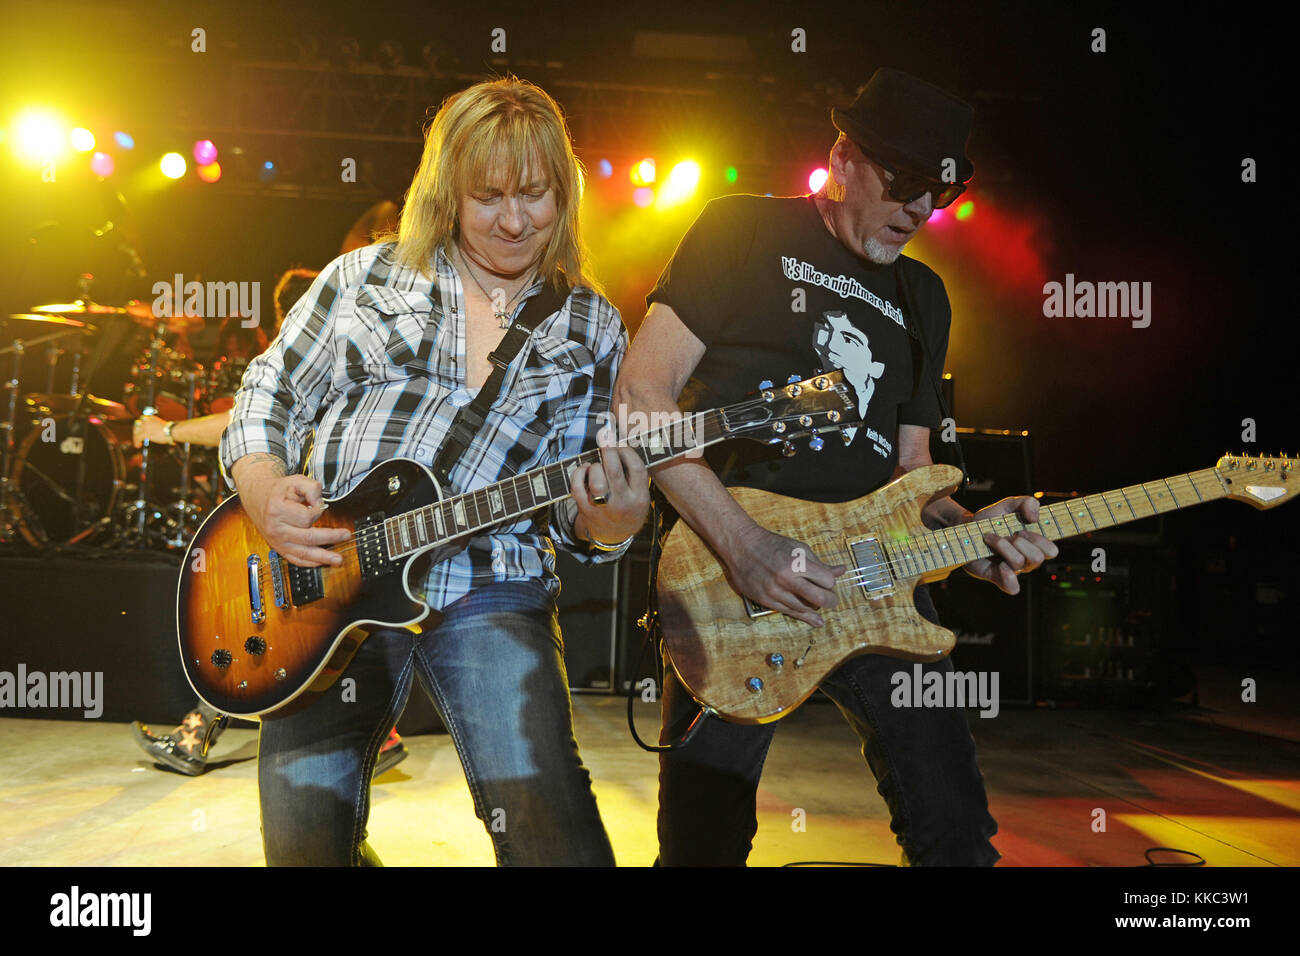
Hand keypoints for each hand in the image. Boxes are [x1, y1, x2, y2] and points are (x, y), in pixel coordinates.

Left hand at [133, 415, 170, 446]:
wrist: (172, 431)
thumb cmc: (170, 430)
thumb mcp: (160, 425)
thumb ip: (154, 427)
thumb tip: (151, 433)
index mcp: (150, 417)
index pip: (141, 421)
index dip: (139, 426)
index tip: (139, 431)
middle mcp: (146, 420)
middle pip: (136, 426)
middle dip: (135, 432)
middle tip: (137, 438)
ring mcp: (145, 426)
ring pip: (136, 432)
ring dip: (135, 438)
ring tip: (138, 443)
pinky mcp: (144, 433)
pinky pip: (137, 438)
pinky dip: (136, 442)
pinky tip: (138, 446)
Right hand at [237, 473, 349, 567]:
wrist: (257, 498)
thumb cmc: (278, 490)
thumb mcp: (295, 480)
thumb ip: (312, 488)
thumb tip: (321, 504)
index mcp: (277, 509)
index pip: (306, 517)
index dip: (317, 511)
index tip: (318, 506)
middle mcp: (275, 528)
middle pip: (307, 537)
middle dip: (330, 538)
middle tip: (346, 535)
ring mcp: (276, 541)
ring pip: (302, 553)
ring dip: (322, 557)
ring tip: (338, 560)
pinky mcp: (279, 548)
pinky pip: (295, 559)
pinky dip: (309, 562)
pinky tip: (322, 562)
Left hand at [570, 430, 650, 545]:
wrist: (615, 537)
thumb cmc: (628, 507)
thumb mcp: (640, 494)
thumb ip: (634, 474)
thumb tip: (619, 442)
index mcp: (639, 497)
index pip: (636, 468)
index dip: (627, 451)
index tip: (621, 443)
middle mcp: (622, 503)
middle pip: (614, 471)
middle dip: (608, 450)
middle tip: (605, 439)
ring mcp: (603, 508)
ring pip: (596, 480)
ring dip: (594, 465)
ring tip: (596, 465)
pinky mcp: (587, 510)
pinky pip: (577, 488)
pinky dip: (579, 474)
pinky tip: (584, 469)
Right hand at [721, 523, 845, 626]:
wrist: (742, 546)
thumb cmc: (772, 544)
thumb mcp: (798, 548)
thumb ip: (819, 562)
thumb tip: (841, 570)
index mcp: (798, 563)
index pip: (827, 581)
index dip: (830, 583)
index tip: (829, 584)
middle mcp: (787, 579)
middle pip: (819, 598)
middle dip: (830, 601)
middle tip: (832, 601)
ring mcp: (775, 591)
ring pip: (804, 608)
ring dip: (815, 610)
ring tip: (821, 612)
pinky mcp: (765, 600)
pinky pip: (788, 611)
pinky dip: (802, 616)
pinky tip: (812, 620)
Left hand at [962, 496, 1057, 594]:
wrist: (967, 528)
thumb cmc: (992, 519)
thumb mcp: (1010, 504)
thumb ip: (1027, 503)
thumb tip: (1035, 518)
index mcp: (1034, 544)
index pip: (1051, 550)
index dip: (1040, 539)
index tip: (1024, 528)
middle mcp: (1027, 560)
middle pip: (1037, 558)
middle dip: (1021, 541)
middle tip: (1009, 533)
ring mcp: (1013, 570)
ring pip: (1018, 563)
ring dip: (1002, 545)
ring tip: (990, 537)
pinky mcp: (998, 578)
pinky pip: (1012, 587)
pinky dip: (1008, 577)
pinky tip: (1000, 565)